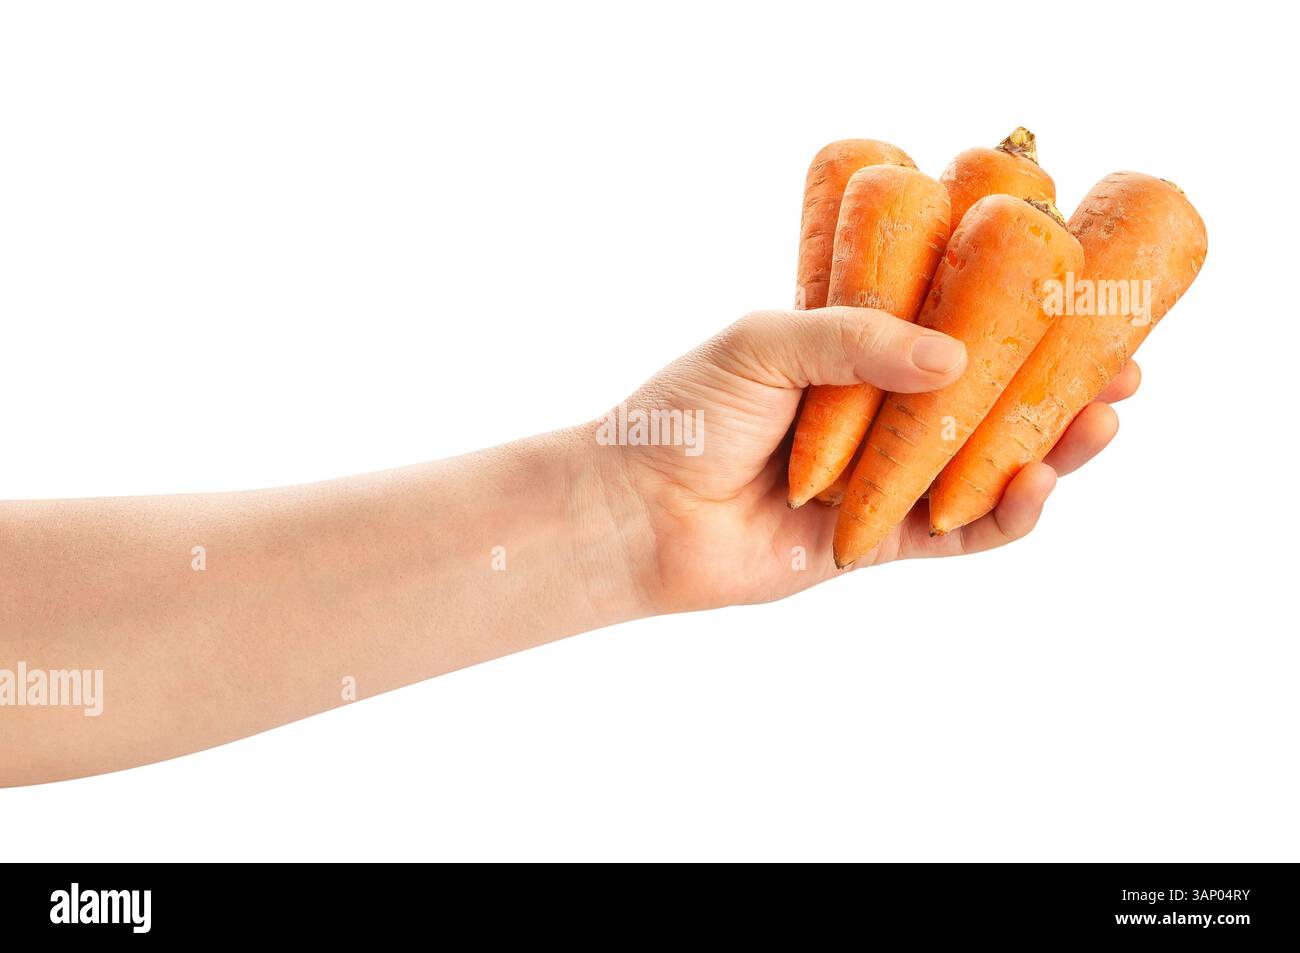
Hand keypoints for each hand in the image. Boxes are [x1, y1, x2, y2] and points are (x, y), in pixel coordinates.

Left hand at [592, 308, 1139, 613]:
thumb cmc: (687, 412)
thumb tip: (954, 355)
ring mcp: (886, 480)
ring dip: (1050, 448)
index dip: (1022, 317)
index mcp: (857, 354)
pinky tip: (1037, 486)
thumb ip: (855, 338)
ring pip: (987, 467)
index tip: (1084, 299)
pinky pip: (959, 534)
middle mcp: (881, 416)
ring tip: (1100, 423)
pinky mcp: (881, 541)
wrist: (637, 510)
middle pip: (990, 400)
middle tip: (1122, 371)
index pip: (958, 327)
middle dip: (1057, 386)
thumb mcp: (765, 341)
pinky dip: (1004, 515)